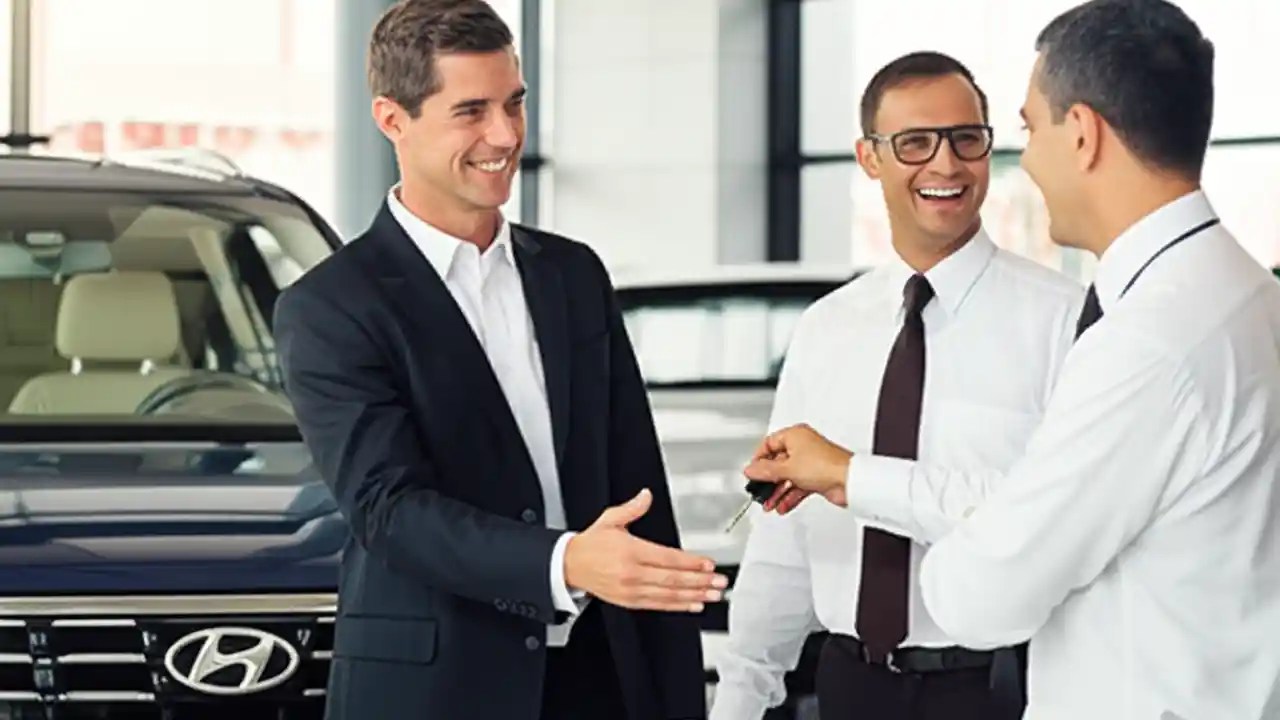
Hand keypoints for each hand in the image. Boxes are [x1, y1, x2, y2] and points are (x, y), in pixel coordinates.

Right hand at [565, 489, 727, 611]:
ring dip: (694, 596)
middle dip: (700, 582)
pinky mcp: (630, 602)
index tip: (708, 564)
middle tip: (719, 582)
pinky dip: (678, 606)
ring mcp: (631, 590)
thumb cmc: (591, 544)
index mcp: (630, 551)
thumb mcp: (610, 520)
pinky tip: (693, 604)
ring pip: (669, 595)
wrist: (570, 566)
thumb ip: (632, 509)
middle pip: (673, 579)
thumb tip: (646, 496)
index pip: (668, 558)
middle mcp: (632, 573)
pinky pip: (658, 605)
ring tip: (713, 595)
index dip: (691, 562)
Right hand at [744, 424, 852, 512]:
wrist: (849, 481)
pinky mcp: (817, 477)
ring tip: (769, 503)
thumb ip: (765, 471)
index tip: (752, 472)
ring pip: (788, 477)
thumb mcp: (787, 468)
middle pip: (778, 463)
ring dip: (778, 491)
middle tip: (760, 490)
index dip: (759, 459)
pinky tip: (782, 506)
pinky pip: (797, 486)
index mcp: (795, 435)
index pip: (769, 444)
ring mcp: (810, 462)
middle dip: (768, 480)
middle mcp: (803, 446)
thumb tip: (751, 469)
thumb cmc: (826, 465)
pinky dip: (789, 496)